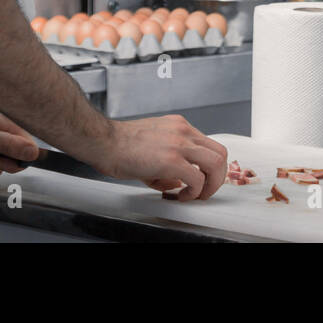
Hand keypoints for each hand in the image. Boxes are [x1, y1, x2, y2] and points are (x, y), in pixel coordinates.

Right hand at [93, 115, 227, 200]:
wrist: (103, 141)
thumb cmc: (120, 143)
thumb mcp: (152, 144)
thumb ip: (169, 160)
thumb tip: (177, 182)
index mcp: (179, 126)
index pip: (209, 144)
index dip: (210, 166)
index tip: (204, 178)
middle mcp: (183, 132)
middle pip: (220, 153)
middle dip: (217, 177)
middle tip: (206, 190)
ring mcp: (179, 144)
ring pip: (216, 163)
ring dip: (210, 185)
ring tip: (197, 195)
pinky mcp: (171, 160)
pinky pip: (196, 178)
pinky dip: (194, 192)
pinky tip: (181, 195)